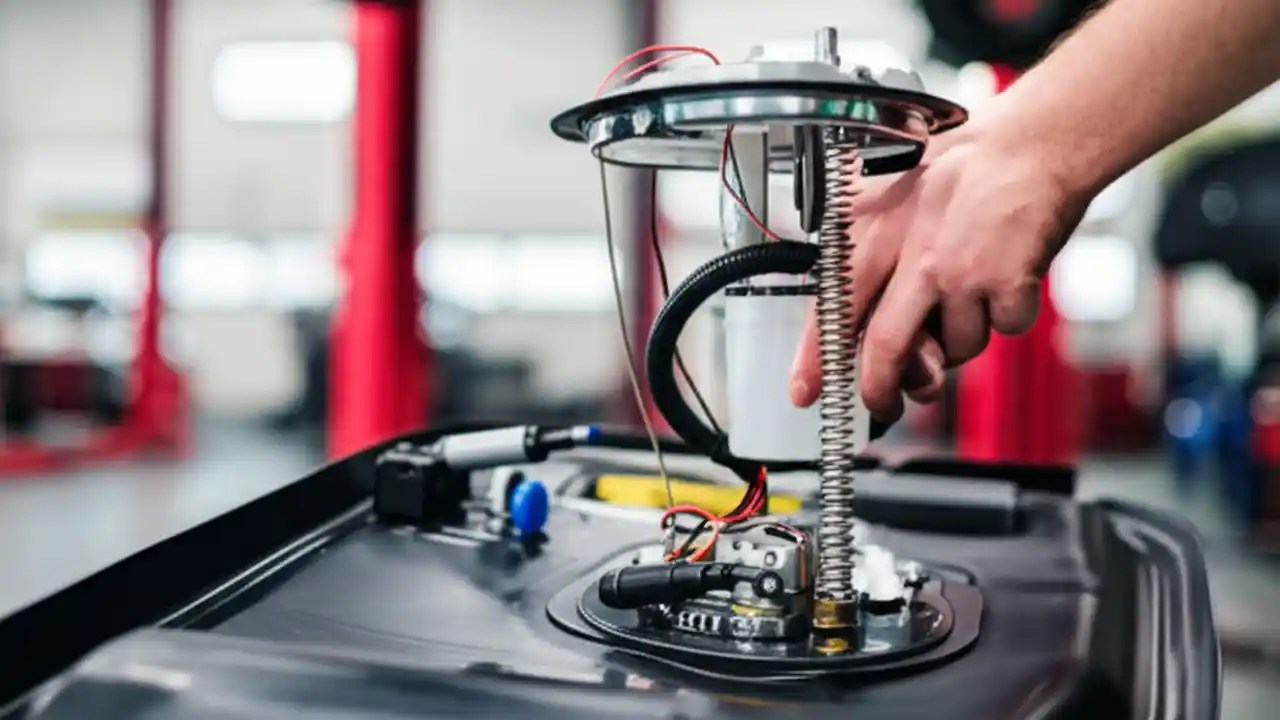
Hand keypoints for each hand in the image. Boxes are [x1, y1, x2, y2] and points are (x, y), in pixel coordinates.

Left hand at [788, 111, 1089, 421]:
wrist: (1034, 142)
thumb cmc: (964, 165)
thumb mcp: (890, 193)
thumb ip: (867, 249)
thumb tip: (850, 316)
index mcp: (878, 234)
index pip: (833, 309)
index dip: (815, 360)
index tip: (805, 393)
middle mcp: (915, 258)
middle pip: (886, 350)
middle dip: (882, 390)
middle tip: (887, 403)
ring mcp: (962, 274)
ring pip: (955, 348)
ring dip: (961, 340)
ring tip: (971, 292)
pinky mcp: (1008, 284)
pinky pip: (1003, 330)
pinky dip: (1008, 316)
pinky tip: (1006, 280)